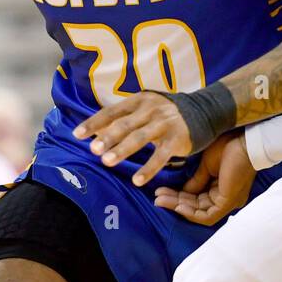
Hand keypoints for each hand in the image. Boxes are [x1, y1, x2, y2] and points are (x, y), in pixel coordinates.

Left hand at [73, 92, 190, 185]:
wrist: (203, 111)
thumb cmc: (163, 114)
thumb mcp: (143, 110)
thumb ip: (123, 120)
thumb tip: (95, 134)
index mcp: (138, 101)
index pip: (112, 112)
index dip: (94, 122)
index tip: (77, 134)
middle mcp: (150, 109)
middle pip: (125, 124)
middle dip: (107, 137)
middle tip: (93, 150)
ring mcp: (164, 123)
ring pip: (140, 138)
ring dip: (122, 150)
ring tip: (107, 162)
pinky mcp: (177, 139)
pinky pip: (161, 156)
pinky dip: (149, 168)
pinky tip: (137, 180)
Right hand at [153, 130, 255, 225]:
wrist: (244, 141)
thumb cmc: (228, 147)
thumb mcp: (206, 165)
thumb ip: (196, 180)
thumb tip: (181, 192)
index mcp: (223, 189)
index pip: (197, 198)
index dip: (178, 196)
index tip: (161, 191)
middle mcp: (226, 199)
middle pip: (196, 206)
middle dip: (174, 202)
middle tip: (156, 198)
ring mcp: (228, 202)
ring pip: (199, 212)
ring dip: (179, 207)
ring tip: (161, 200)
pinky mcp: (228, 202)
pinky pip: (207, 216)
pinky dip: (191, 213)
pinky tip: (177, 205)